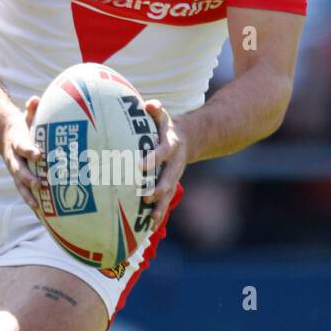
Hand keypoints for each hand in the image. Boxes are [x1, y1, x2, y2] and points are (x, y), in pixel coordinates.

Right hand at [2, 96, 44, 214]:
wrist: (3, 135)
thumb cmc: (21, 126)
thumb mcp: (25, 116)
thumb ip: (31, 109)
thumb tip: (35, 99)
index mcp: (17, 143)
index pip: (23, 147)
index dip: (30, 151)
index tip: (40, 155)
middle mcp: (13, 159)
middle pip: (19, 170)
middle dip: (29, 178)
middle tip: (42, 185)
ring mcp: (15, 170)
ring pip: (19, 184)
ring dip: (28, 195)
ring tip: (38, 205)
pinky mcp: (18, 179)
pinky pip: (24, 191)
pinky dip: (31, 201)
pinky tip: (41, 214)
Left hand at [141, 98, 187, 228]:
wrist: (190, 138)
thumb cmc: (165, 126)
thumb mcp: (162, 116)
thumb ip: (156, 110)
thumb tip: (149, 104)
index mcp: (171, 144)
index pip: (163, 152)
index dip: (153, 158)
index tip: (140, 165)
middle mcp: (175, 163)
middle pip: (169, 178)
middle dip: (158, 189)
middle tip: (144, 197)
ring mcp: (174, 175)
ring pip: (169, 194)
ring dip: (160, 206)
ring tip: (150, 219)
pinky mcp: (171, 185)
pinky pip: (166, 201)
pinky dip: (158, 214)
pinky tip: (148, 227)